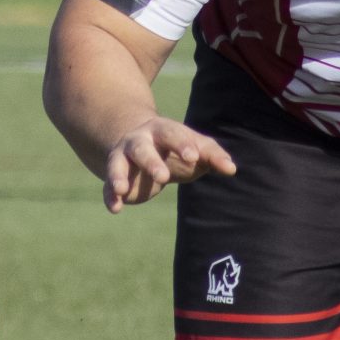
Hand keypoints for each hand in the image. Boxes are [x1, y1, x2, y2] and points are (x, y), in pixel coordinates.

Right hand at [100, 117, 234, 212]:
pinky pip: (108, 186)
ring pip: (118, 164)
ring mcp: (123, 157)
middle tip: (162, 177)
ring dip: (118, 176)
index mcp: (162, 131)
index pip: (173, 134)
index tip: (194, 157)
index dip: (182, 144)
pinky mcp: (115, 176)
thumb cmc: (177, 147)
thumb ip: (212, 156)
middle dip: (150, 162)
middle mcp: (139, 141)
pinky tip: (115, 209)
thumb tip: (232, 169)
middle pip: (142, 149)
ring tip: (121, 189)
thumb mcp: (195, 148)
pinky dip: (110, 197)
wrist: (140, 141)